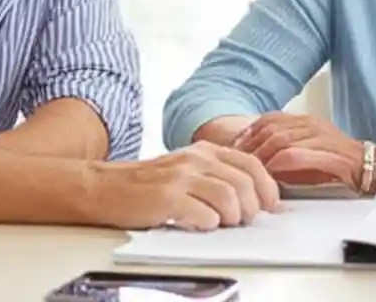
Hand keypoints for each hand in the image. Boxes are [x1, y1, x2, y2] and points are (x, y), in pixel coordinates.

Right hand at [90, 141, 280, 230]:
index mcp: (205, 151)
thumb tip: (253, 197)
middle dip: (251, 208)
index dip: (268, 187)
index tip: (271, 206)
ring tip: (221, 223)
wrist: (104, 186)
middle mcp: (196, 159)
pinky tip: (199, 224)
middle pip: (245, 183)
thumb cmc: (147, 184)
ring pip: (229, 198)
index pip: (252, 164)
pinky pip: (204, 214)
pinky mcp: (167, 198)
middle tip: (243, 221)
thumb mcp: (186, 168)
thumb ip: (216, 175)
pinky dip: (208, 224)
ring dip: (232, 218)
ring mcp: (181, 177)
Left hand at [233, 112, 365, 191]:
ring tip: (250, 170)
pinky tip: (269, 174)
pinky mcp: (327, 153)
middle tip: (237, 162)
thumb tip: (257, 159)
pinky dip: (277, 164)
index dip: (249, 132)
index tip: (235, 148)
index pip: (269, 118)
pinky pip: (295, 155)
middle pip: (270, 128)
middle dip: (250, 145)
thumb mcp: (309, 150)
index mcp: (306, 120)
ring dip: (260, 155)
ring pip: (279, 140)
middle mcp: (311, 124)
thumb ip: (287, 149)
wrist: (371, 167)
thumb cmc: (338, 163)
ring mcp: (320, 137)